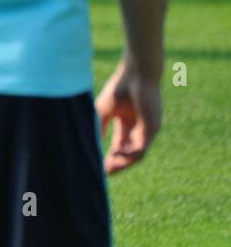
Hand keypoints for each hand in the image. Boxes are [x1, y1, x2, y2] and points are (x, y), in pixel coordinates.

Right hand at [95, 59, 161, 174]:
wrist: (136, 74)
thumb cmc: (120, 88)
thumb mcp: (103, 110)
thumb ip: (99, 126)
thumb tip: (92, 142)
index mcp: (127, 124)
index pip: (120, 146)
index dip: (110, 157)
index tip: (100, 167)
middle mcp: (139, 130)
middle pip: (128, 153)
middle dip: (116, 164)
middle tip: (104, 172)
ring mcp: (147, 130)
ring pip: (136, 154)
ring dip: (123, 162)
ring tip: (109, 166)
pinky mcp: (153, 128)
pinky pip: (142, 147)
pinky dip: (129, 153)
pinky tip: (117, 153)